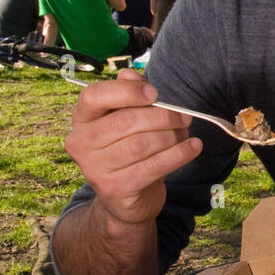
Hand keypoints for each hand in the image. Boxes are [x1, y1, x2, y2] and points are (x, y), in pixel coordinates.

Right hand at [63, 69, 198, 227]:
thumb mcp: (126, 119)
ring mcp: (95, 169)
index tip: (154, 94)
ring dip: (172, 136)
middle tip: (184, 116)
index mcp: (82, 119)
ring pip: (141, 145)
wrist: (125, 198)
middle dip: (162, 116)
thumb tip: (132, 76)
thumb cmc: (127, 149)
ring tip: (185, 133)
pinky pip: (153, 167)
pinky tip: (193, 147)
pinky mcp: (115, 189)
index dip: (126, 92)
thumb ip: (129, 94)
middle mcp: (81, 143)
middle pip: (125, 121)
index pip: (94, 96)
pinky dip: (178, 155)